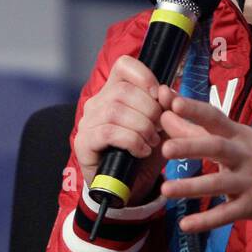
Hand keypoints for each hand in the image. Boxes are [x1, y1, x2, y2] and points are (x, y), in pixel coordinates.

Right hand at [75, 56, 167, 203]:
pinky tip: (141, 151)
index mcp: (114, 92)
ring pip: (115, 110)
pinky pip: (109, 132)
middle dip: (150, 109)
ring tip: (152, 142)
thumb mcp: (161, 128)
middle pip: (123, 90)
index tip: (159, 95)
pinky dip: (131, 140)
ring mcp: (87, 122)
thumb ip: (166, 110)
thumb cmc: (143, 153)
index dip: (144, 75)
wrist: (127, 186)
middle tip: (160, 129)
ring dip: (142, 127)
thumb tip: (167, 93)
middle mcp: (97, 103)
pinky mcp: (83, 142)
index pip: (124, 66)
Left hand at [155, 84, 251, 232]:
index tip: (174, 103)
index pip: (215, 118)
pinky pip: (226, 214)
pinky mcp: (251, 205)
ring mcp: (248, 181)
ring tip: (166, 190)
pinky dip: (206, 220)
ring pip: (218, 183)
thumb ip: (196, 127)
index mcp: (237, 134)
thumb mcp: (235, 137)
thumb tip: (164, 112)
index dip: (195, 110)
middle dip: (191, 147)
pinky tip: (185, 225)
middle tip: (165, 149)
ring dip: (192, 187)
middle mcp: (242, 155)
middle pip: (217, 148)